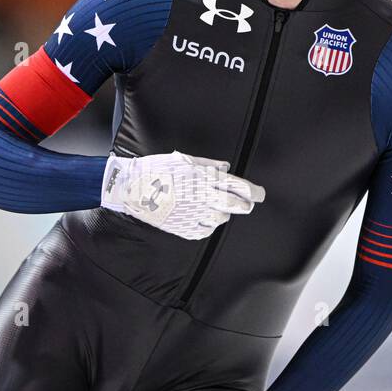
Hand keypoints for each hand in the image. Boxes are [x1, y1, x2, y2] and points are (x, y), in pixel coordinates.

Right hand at [99, 150, 264, 239]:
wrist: (132, 189)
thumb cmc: (156, 169)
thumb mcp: (184, 160)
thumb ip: (209, 165)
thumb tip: (225, 168)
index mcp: (205, 178)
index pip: (240, 187)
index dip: (254, 192)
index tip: (260, 194)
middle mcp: (203, 197)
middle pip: (237, 206)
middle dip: (245, 205)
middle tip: (247, 204)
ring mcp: (194, 215)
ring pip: (222, 219)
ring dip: (223, 213)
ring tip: (216, 207)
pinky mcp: (184, 228)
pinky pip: (205, 230)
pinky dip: (207, 224)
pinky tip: (201, 217)